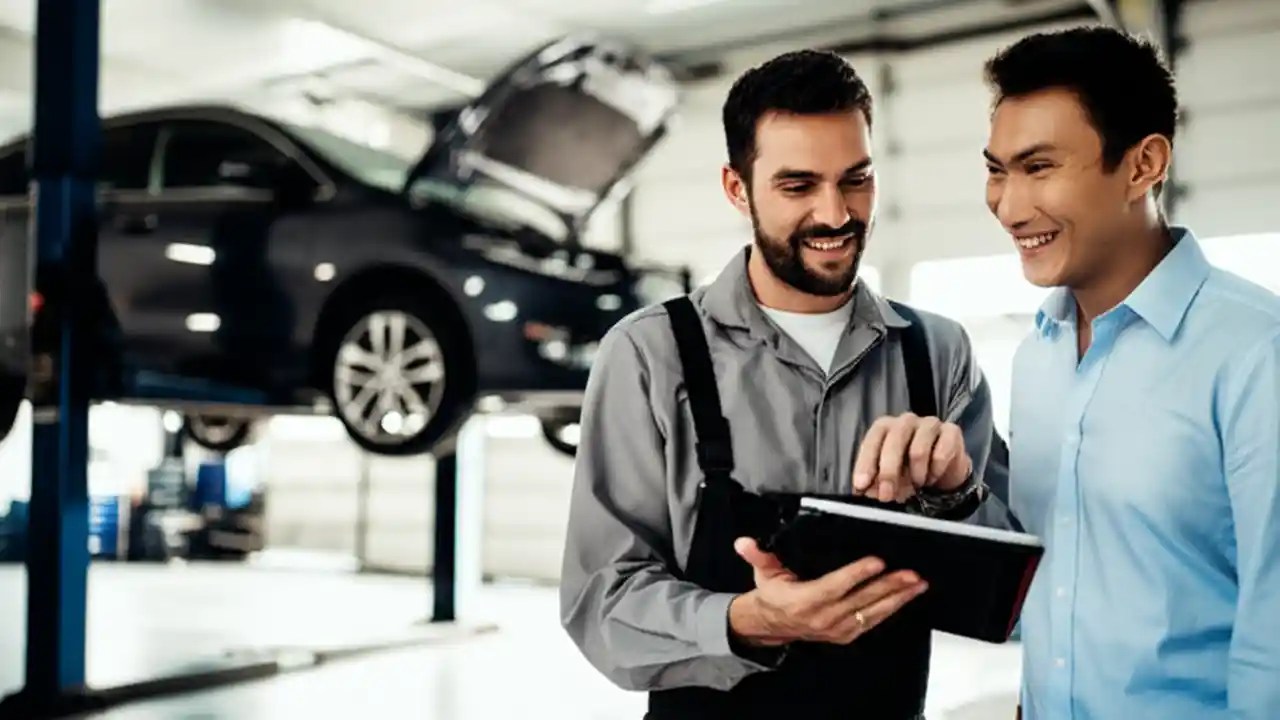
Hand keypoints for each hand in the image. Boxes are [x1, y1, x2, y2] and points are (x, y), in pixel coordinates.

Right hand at [727, 538, 927, 646]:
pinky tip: (906, 596)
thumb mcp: (763, 573)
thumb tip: (744, 542)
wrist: (772, 626)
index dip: (857, 574)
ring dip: (898, 598)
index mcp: (805, 600)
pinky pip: (873, 621)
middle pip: (862, 600)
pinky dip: (891, 608)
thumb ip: (758, 555)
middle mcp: (824, 618)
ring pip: (873, 612)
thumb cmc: (773, 594)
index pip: (835, 586)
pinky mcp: (847, 635)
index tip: (877, 561)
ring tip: (917, 584)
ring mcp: (838, 629)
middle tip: (910, 572)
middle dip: (889, 586)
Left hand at [852, 413, 971, 502]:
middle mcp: (906, 421)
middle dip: (888, 473)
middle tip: (886, 495)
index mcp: (885, 427)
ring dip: (915, 475)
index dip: (865, 463)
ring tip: (916, 483)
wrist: (944, 470)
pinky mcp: (951, 432)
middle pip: (894, 442)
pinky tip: (933, 476)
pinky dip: (935, 472)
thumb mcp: (889, 476)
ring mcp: (930, 424)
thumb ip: (875, 482)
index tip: (861, 485)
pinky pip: (941, 455)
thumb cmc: (910, 468)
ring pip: (918, 450)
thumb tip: (864, 491)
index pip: (872, 441)